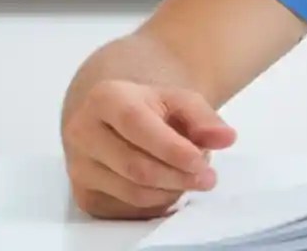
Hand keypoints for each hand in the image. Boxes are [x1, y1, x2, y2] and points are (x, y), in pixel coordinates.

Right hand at [63, 80, 236, 219]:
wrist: (118, 121)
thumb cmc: (153, 109)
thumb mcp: (181, 102)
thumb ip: (205, 119)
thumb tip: (226, 138)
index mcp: (105, 98)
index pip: (136, 125)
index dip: (170, 148)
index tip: (201, 162)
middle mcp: (82, 131)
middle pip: (134, 166)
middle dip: (177, 176)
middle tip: (208, 178)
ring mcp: (79, 166)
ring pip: (132, 191)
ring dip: (170, 191)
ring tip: (190, 180)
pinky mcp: (84, 194)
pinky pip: (127, 209)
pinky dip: (156, 204)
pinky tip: (169, 188)